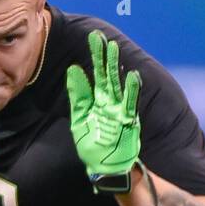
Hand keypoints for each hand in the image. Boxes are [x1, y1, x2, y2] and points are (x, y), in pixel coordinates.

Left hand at [66, 29, 141, 189]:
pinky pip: (130, 104)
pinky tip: (132, 75)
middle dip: (103, 56)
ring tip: (113, 49)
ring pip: (117, 85)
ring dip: (115, 67)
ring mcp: (119, 111)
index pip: (95, 74)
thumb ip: (78, 96)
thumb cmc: (93, 147)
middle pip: (105, 75)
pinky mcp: (128, 122)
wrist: (106, 168)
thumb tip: (73, 69)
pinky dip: (132, 90)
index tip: (92, 37)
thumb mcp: (79, 120)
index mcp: (97, 102)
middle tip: (99, 37)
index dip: (94, 56)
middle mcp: (109, 103)